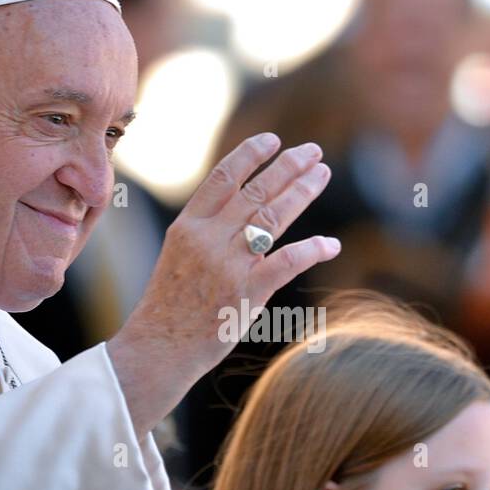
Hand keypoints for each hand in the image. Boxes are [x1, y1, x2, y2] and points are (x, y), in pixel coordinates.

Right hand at [107, 133, 337, 438]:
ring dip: (302, 191)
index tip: (273, 141)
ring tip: (323, 174)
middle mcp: (208, 238)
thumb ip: (207, 231)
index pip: (223, 177)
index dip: (250, 154)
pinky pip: (287, 261)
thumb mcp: (179, 256)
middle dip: (288, 166)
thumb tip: (243, 209)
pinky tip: (330, 244)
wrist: (159, 347)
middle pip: (255, 190)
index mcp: (188, 226)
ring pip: (273, 216)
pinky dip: (312, 250)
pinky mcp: (247, 291)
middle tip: (313, 151)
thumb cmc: (170, 306)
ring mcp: (228, 264)